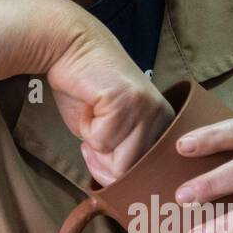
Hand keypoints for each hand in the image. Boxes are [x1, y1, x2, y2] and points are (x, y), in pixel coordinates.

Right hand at [46, 20, 173, 185]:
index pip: (150, 170)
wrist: (68, 47)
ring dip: (97, 152)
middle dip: (106, 167)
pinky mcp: (127, 101)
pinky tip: (87, 108)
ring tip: (89, 125)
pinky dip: (87, 132)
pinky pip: (102, 142)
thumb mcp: (108, 128)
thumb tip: (120, 185)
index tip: (102, 161)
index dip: (121, 173)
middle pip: (136, 171)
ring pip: (122, 163)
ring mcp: (147, 108)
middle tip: (88, 146)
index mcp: (164, 122)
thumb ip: (120, 153)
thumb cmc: (84, 88)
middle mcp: (163, 115)